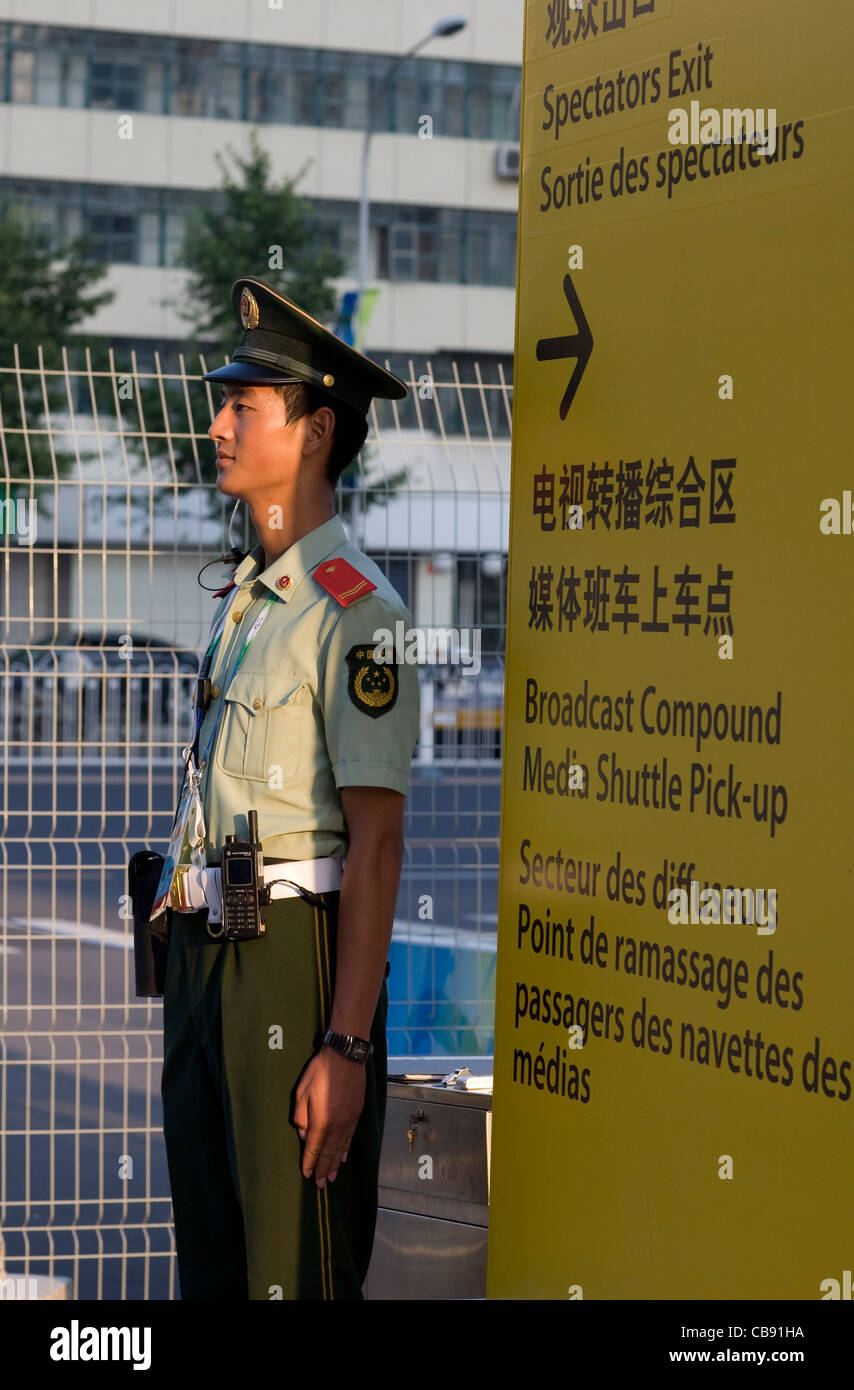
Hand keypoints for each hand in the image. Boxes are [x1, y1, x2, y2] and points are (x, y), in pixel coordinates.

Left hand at [293, 1046, 366, 1186]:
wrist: (346, 1057)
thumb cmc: (320, 1072)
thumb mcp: (302, 1092)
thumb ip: (301, 1116)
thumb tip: (304, 1134)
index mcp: (321, 1121)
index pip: (313, 1147)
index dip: (309, 1163)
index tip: (307, 1175)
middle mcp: (337, 1125)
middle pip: (329, 1152)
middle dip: (323, 1169)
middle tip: (320, 1184)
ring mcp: (349, 1120)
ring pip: (341, 1148)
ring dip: (335, 1164)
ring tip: (331, 1177)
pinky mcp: (357, 1114)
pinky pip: (350, 1138)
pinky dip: (346, 1150)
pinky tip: (344, 1157)